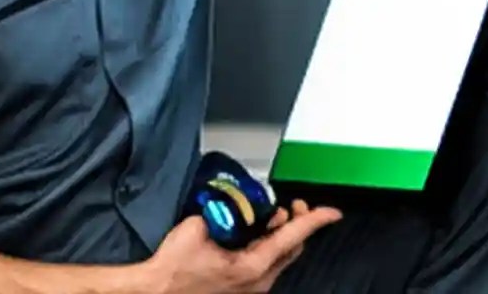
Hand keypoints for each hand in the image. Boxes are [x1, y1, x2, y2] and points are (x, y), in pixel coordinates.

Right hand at [139, 199, 342, 293]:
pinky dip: (267, 247)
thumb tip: (236, 202)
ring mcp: (251, 289)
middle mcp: (258, 282)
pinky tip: (253, 235)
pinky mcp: (242, 290)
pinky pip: (265, 265)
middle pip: (291, 248)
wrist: (157, 293)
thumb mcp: (198, 227)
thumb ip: (224, 211)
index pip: (292, 237)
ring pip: (280, 258)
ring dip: (280, 235)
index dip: (314, 221)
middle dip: (296, 224)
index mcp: (251, 266)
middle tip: (292, 205)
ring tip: (268, 217)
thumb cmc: (173, 270)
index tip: (331, 212)